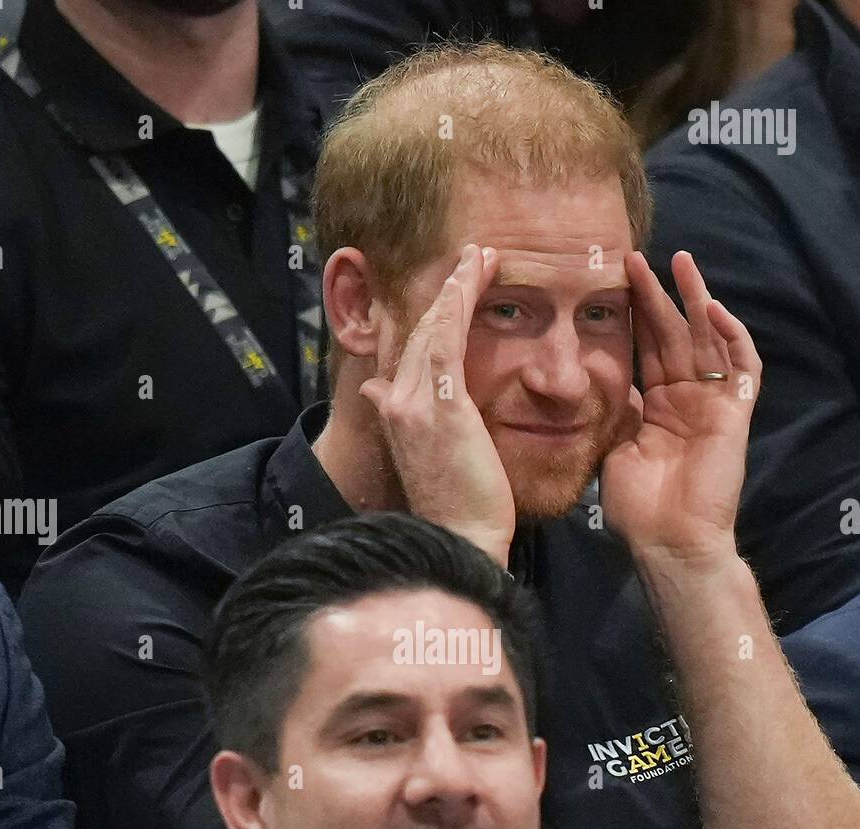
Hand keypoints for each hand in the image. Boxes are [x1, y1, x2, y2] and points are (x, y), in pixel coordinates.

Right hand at [359, 243, 515, 566]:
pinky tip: (477, 275)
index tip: (452, 289)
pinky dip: (460, 300)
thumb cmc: (461, 508)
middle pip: (416, 331)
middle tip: (472, 258)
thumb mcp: (429, 457)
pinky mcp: (438, 404)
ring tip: (481, 256)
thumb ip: (412, 422)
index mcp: (394, 413)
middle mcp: (394, 402)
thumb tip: (377, 393)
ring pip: (431, 326)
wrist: (462, 540)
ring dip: (456, 286)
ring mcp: (412, 402)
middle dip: (444, 292)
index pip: (407, 350)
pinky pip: (447, 336)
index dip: (428, 315)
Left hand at [599, 250, 761, 575]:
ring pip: (709, 340)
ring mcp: (713, 404)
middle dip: (659, 295)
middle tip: (637, 258)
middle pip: (675, 335)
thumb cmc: (638, 508)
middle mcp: (686, 399)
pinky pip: (742, 368)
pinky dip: (733, 336)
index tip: (614, 284)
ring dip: (697, 300)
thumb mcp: (613, 450)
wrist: (668, 542)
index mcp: (657, 407)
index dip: (634, 317)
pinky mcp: (735, 414)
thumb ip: (616, 411)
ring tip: (681, 263)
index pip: (647, 350)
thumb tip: (600, 378)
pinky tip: (714, 309)